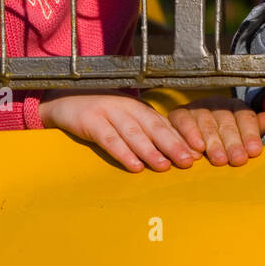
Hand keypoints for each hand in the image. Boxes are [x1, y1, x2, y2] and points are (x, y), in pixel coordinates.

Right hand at [39, 90, 201, 172]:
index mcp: (139, 107)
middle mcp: (128, 107)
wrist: (66, 100)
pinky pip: (109, 139)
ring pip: (134, 133)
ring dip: (150, 150)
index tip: (198, 153)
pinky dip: (123, 153)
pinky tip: (134, 166)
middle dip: (173, 144)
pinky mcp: (91, 121)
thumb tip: (178, 152)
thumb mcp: (126, 119)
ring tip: (164, 166)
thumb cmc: (102, 114)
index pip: (165, 124)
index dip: (182, 138)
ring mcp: (109, 112)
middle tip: (188, 161)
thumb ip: (148, 133)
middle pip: (154, 127)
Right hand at [169, 97, 264, 166]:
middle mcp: (216, 103)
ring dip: (213, 142)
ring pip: (206, 121)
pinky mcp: (178, 114)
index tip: (254, 151)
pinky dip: (189, 134)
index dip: (250, 134)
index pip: (245, 116)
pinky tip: (196, 148)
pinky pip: (182, 120)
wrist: (192, 136)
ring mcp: (197, 107)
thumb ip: (254, 129)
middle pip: (226, 121)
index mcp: (235, 106)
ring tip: (219, 159)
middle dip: (233, 142)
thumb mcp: (240, 134)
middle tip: (238, 159)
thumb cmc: (222, 138)